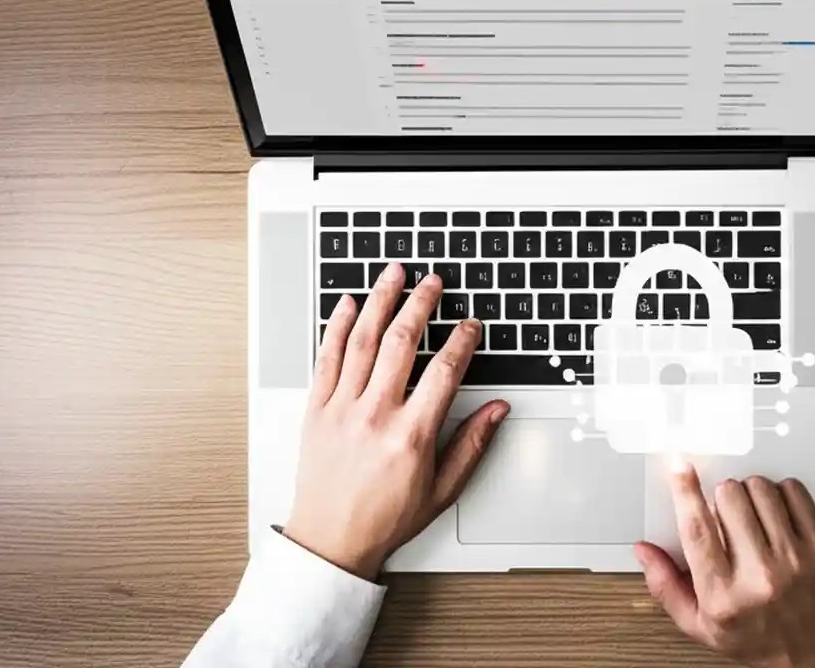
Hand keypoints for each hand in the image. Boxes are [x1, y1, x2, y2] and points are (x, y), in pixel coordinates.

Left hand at [284, 262, 508, 580]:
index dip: (462, 341)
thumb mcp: (443, 489)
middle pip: (402, 343)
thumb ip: (472, 444)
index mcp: (411, 435)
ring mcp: (341, 409)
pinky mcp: (315, 409)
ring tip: (395, 274)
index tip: (471, 325)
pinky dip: (338, 327)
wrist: (331, 539)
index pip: (444, 372)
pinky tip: (348, 304)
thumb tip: (498, 410)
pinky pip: (326, 358)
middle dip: (421, 305)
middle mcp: (375, 415)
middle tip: (434, 282)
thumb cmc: (385, 518)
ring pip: (363, 341)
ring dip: (380, 301)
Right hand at [634, 465, 814, 667]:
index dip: (685, 491)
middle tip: (724, 514)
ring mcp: (793, 558)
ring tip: (751, 516)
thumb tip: (644, 551)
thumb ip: (665, 586)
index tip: (680, 468)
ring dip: (749, 492)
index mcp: (723, 595)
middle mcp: (759, 575)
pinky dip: (780, 493)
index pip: (698, 529)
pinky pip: (794, 492)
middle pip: (729, 498)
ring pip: (760, 488)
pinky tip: (776, 513)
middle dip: (720, 496)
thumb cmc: (757, 639)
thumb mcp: (700, 625)